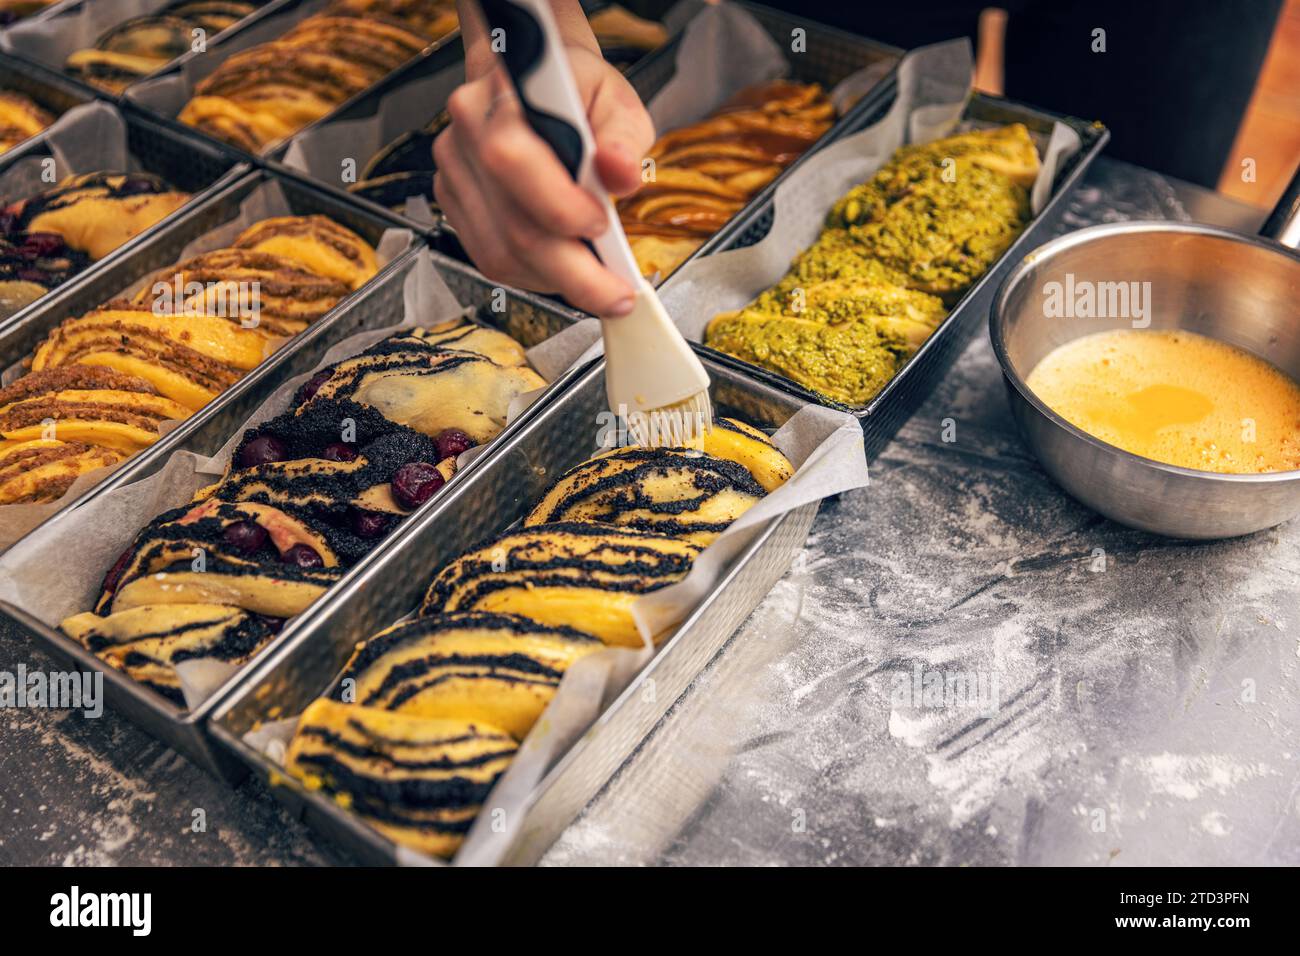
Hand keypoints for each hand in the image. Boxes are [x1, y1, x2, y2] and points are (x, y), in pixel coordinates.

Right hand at [433, 45, 653, 315]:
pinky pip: (489, 256)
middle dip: (574, 274)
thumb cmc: (572, 87)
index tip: (605, 228)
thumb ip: (623, 136)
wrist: (528, 77)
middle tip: (615, 294)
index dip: (564, 210)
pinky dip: (532, 275)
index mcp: (503, 97)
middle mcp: (467, 134)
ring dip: (555, 281)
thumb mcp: (614, 97)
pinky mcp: (453, 198)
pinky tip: (562, 271)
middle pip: (512, 226)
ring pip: (500, 253)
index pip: (516, 163)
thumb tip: (621, 172)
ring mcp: (454, 170)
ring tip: (595, 283)